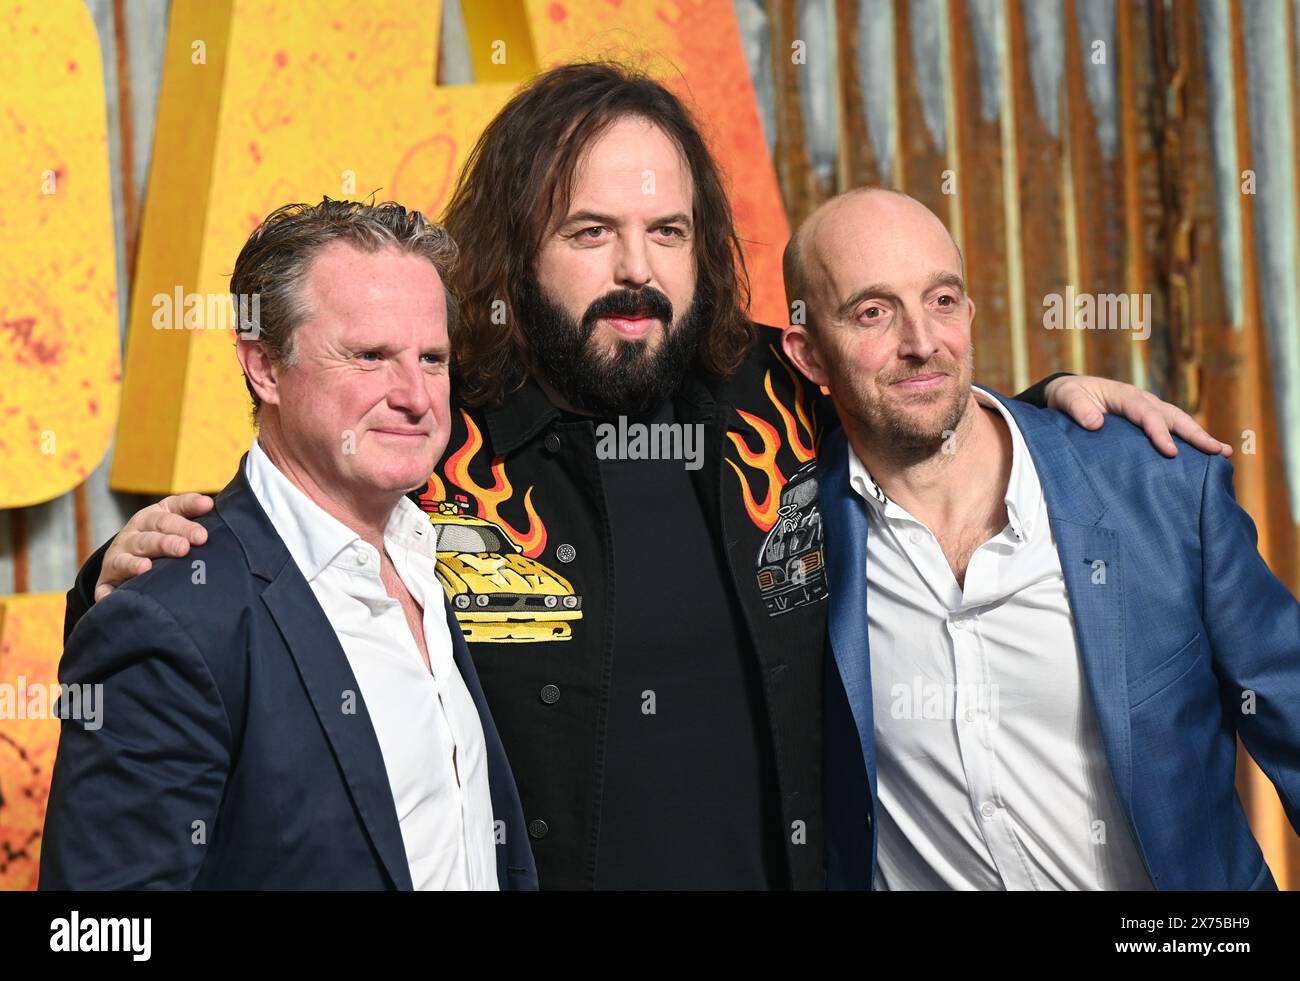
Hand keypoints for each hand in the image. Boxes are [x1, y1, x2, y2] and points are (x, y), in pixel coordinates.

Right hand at [95, 493, 214, 599]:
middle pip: (151, 536)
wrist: (121, 561)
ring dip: (136, 564)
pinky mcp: (107, 582)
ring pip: (126, 558)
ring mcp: (117, 557)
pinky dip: (108, 592)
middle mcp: (133, 534)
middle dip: (167, 541)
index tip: (207, 506)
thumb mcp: (175, 523)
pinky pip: (105, 588)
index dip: (189, 507)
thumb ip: (191, 514)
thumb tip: (209, 503)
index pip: (172, 509)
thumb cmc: (161, 540)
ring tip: (147, 567)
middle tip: (185, 547)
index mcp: (152, 517)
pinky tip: (112, 596)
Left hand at [1044, 376, 1231, 458]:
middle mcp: (1142, 400)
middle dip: (1196, 434)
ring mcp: (1149, 409)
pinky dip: (1189, 440)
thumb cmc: (1067, 395)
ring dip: (1201, 437)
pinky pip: (1172, 428)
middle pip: (1173, 416)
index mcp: (1125, 395)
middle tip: (1218, 451)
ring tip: (1224, 453)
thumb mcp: (1066, 398)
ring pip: (1179, 422)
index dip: (1159, 432)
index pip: (1146, 414)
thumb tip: (1095, 424)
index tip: (1171, 452)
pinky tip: (1204, 456)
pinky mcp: (1148, 420)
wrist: (1068, 390)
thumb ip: (1078, 408)